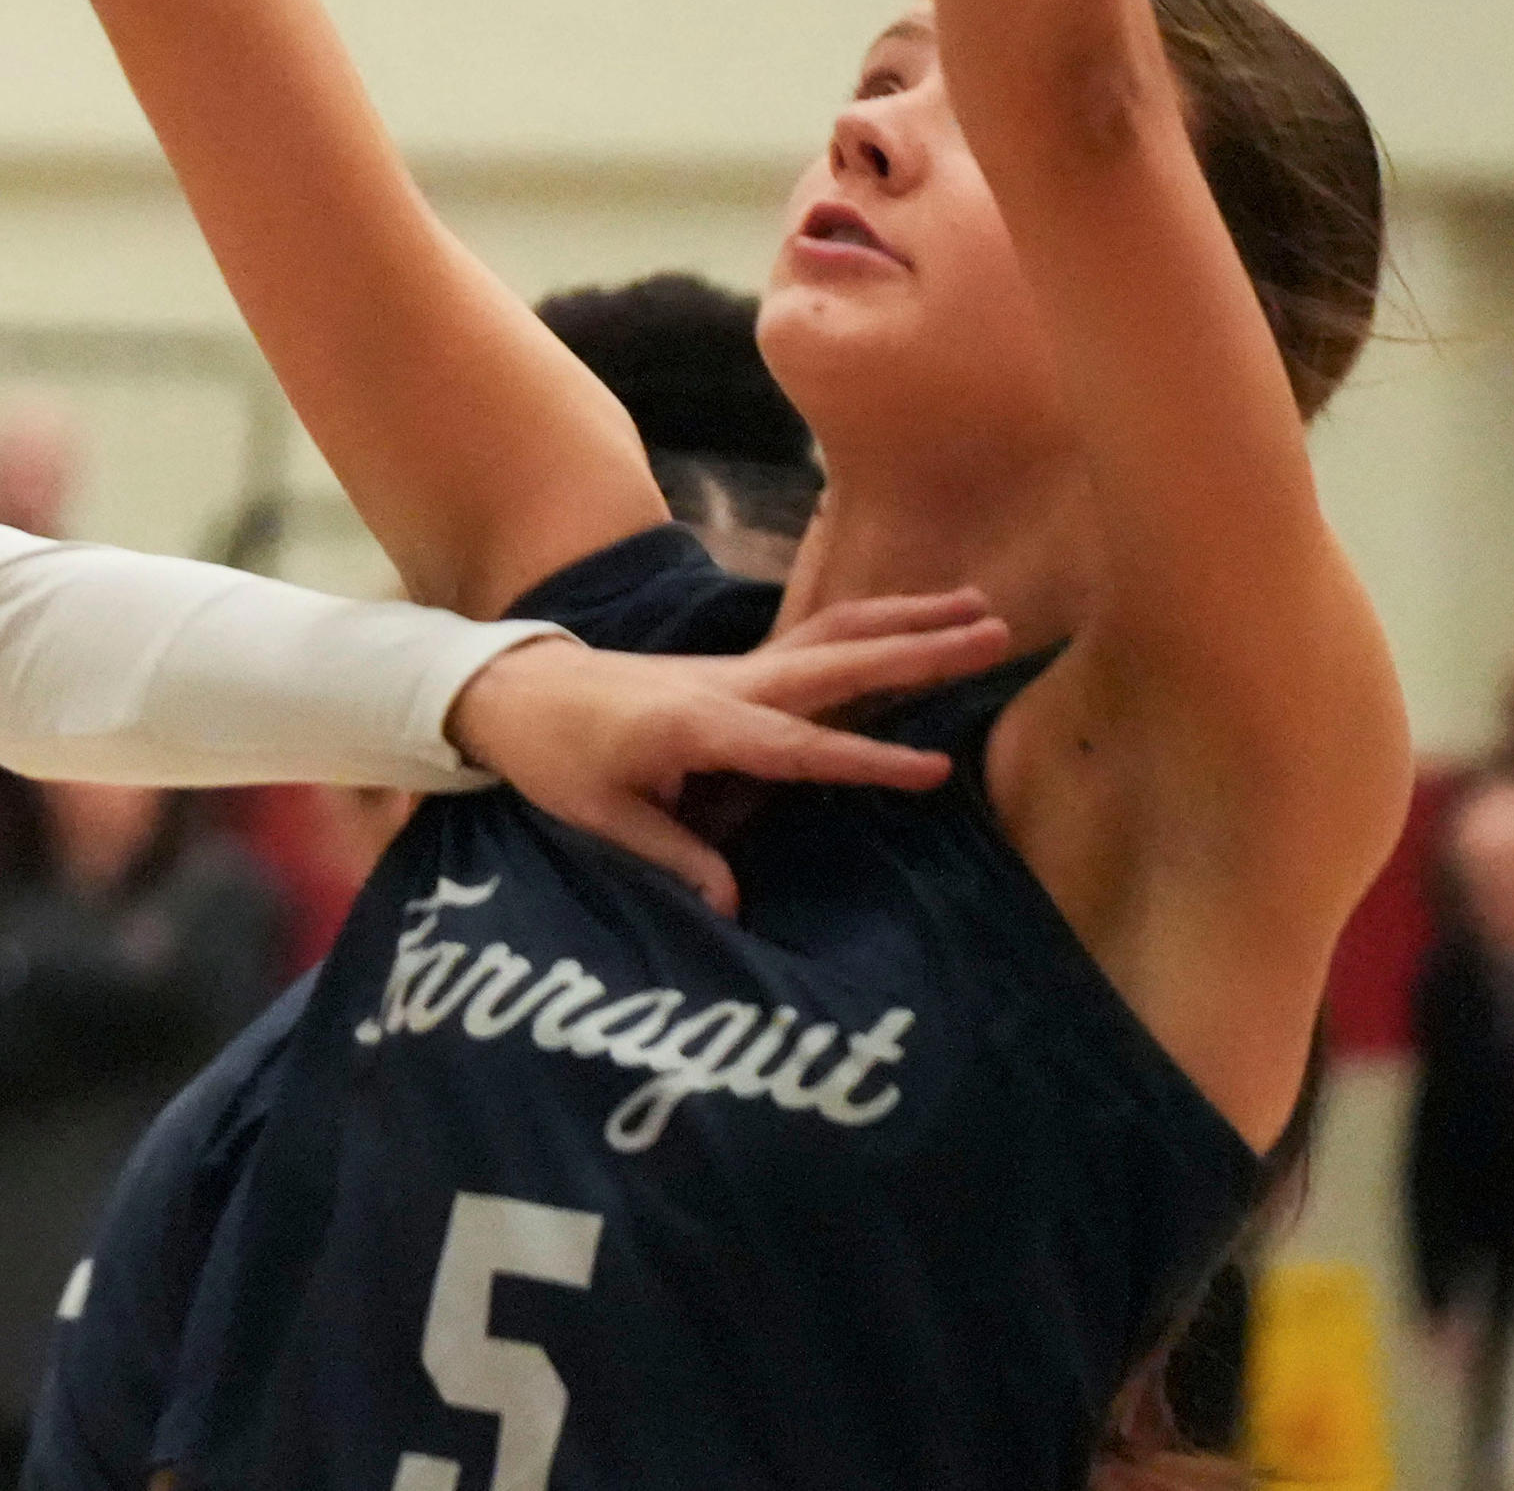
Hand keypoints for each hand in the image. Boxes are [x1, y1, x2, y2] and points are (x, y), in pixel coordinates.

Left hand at [446, 589, 1010, 916]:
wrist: (515, 690)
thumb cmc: (555, 757)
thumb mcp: (602, 818)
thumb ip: (673, 857)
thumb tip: (734, 909)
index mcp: (698, 724)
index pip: (798, 747)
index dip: (865, 759)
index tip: (934, 769)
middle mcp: (730, 684)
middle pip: (839, 661)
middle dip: (920, 649)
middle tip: (998, 632)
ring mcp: (737, 668)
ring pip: (834, 634)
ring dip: (907, 618)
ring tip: (980, 605)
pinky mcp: (739, 669)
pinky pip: (816, 639)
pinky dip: (870, 624)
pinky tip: (914, 618)